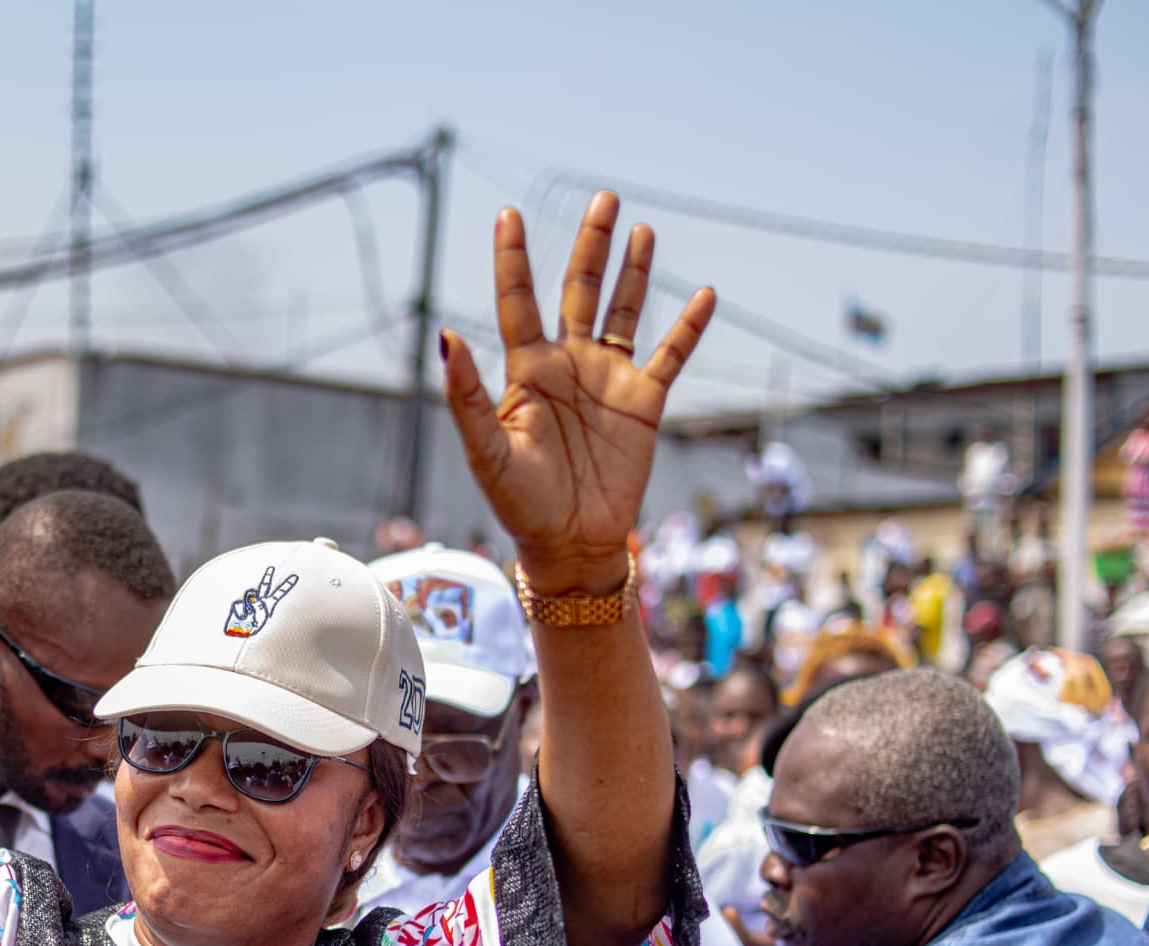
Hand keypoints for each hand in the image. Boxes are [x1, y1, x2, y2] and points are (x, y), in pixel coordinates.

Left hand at [440, 193, 714, 590]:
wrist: (570, 544)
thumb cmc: (520, 503)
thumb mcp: (486, 450)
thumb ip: (465, 395)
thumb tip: (445, 337)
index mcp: (527, 370)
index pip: (518, 301)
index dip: (513, 258)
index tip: (508, 214)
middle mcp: (568, 365)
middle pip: (580, 290)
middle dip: (591, 245)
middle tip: (605, 198)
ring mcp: (608, 381)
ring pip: (624, 312)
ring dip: (633, 272)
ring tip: (641, 228)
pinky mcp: (645, 403)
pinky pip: (670, 356)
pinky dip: (688, 327)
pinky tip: (704, 294)